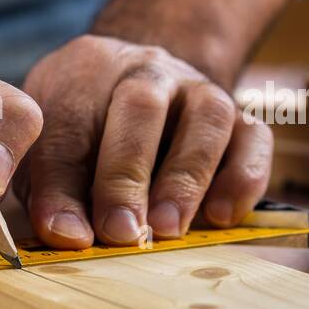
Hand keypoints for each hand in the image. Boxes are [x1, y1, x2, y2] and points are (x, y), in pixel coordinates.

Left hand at [18, 35, 272, 247]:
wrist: (146, 87)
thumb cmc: (89, 128)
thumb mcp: (53, 147)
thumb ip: (54, 187)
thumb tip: (68, 237)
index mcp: (87, 71)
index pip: (69, 125)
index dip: (63, 184)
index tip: (69, 234)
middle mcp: (148, 71)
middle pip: (140, 106)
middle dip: (128, 175)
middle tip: (122, 231)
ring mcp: (201, 89)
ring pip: (207, 116)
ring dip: (187, 177)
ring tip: (168, 228)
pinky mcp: (241, 118)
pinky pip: (255, 139)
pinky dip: (243, 178)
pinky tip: (220, 217)